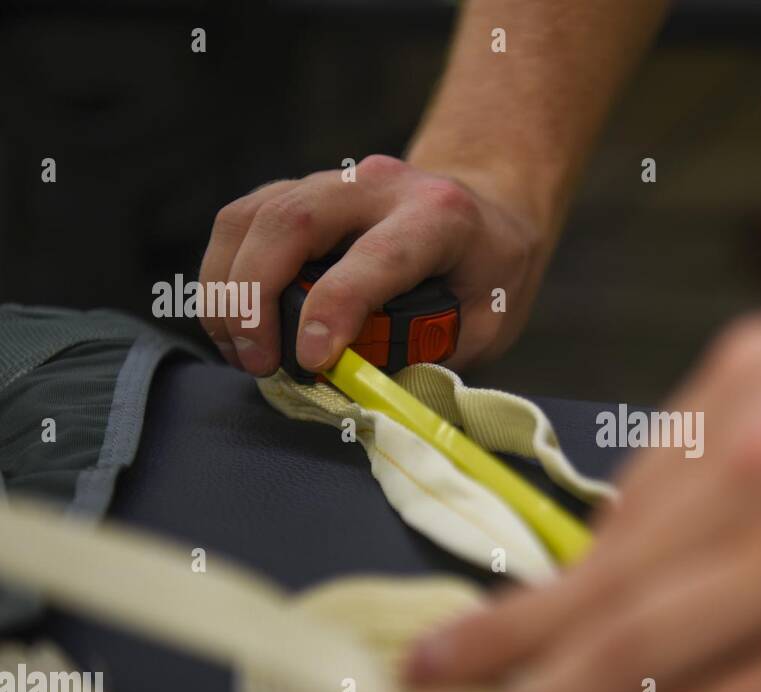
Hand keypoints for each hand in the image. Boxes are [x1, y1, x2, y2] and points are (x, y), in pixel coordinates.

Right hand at [198, 154, 547, 374]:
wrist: (488, 210)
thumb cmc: (489, 274)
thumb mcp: (487, 322)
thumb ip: (431, 354)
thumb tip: (365, 393)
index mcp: (440, 216)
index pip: (377, 257)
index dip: (336, 309)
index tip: (312, 363)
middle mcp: (380, 185)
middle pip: (291, 221)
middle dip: (255, 296)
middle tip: (258, 363)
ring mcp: (333, 181)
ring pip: (251, 217)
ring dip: (228, 289)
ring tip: (240, 352)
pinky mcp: (299, 190)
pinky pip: (242, 222)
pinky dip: (225, 274)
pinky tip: (236, 323)